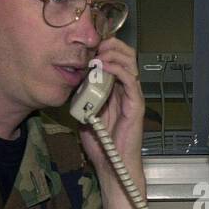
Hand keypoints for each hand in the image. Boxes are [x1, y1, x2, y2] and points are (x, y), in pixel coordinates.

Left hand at [78, 37, 145, 208]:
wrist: (113, 166)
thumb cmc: (101, 144)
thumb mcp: (85, 113)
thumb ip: (82, 96)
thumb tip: (71, 80)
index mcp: (116, 90)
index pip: (116, 58)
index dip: (105, 46)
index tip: (88, 41)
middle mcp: (127, 90)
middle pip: (126, 55)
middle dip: (111, 44)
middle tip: (94, 43)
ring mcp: (133, 97)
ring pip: (130, 63)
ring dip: (114, 53)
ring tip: (98, 51)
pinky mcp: (136, 105)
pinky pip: (130, 80)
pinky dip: (117, 69)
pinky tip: (104, 66)